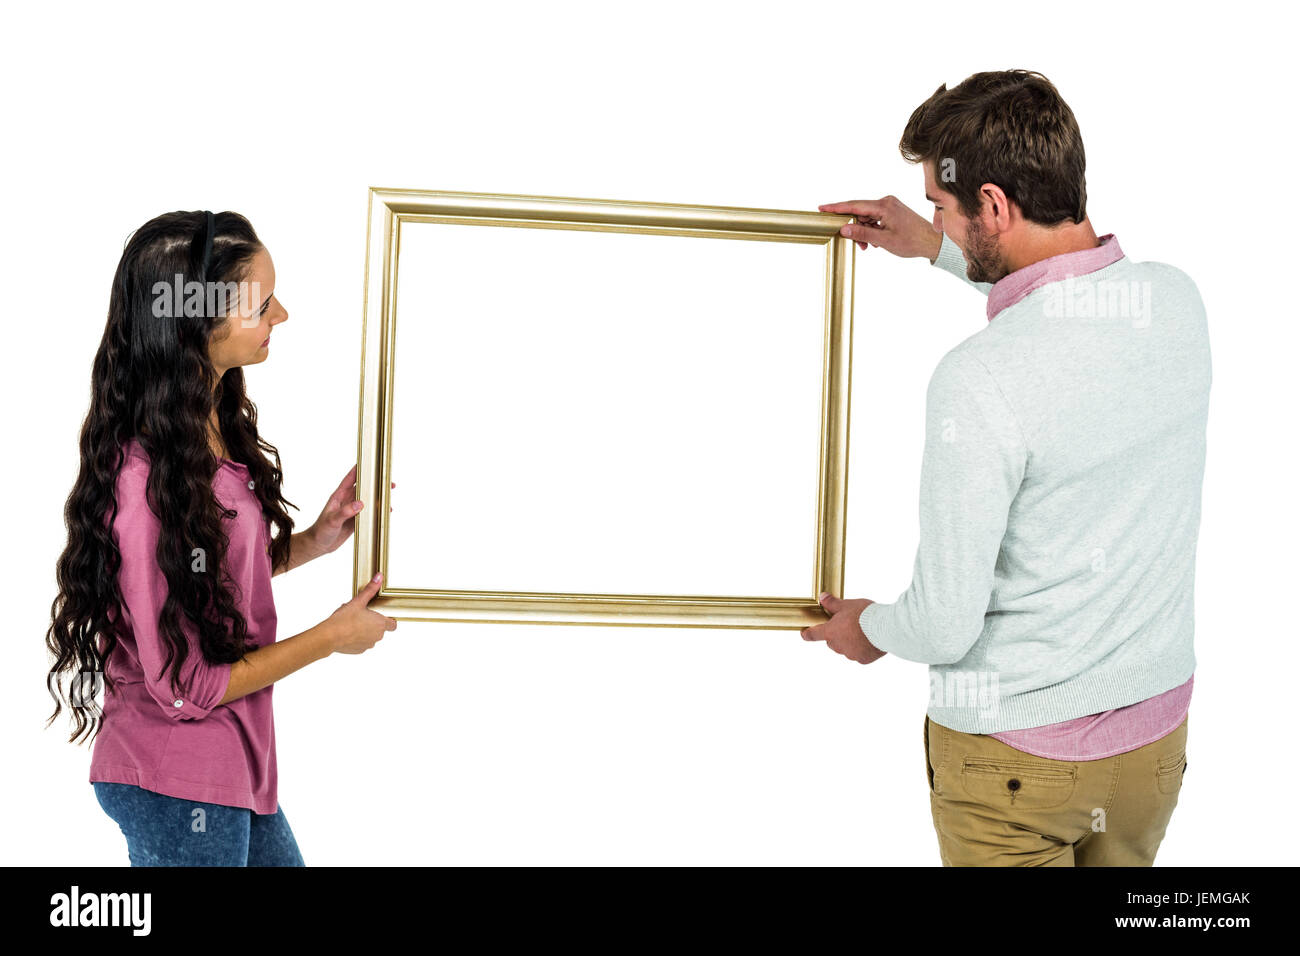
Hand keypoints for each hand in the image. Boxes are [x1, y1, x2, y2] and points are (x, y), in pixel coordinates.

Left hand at [308, 464, 395, 555]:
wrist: (319, 545)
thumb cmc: (321, 531)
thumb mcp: (332, 520)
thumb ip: (345, 512)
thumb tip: (360, 503)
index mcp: (338, 497)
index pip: (349, 480)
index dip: (358, 470)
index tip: (367, 462)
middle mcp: (346, 501)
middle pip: (363, 489)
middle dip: (375, 484)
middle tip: (387, 482)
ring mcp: (352, 510)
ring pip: (368, 501)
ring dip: (378, 499)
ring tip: (389, 497)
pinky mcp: (356, 520)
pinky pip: (369, 513)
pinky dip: (377, 512)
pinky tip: (385, 512)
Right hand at [326, 572, 396, 654]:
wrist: (329, 636)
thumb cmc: (344, 619)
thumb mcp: (358, 601)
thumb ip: (370, 590)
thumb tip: (379, 577)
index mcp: (380, 624)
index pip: (393, 624)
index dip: (389, 619)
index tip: (382, 615)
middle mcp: (377, 636)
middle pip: (380, 629)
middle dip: (372, 622)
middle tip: (362, 615)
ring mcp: (368, 645)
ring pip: (370, 636)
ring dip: (364, 630)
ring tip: (353, 622)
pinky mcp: (358, 650)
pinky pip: (361, 643)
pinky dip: (356, 638)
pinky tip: (348, 631)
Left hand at [801, 592, 886, 664]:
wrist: (885, 627)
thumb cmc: (865, 615)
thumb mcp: (847, 604)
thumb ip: (833, 604)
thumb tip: (823, 598)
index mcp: (831, 632)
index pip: (812, 635)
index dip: (808, 634)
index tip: (805, 633)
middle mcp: (838, 645)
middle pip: (832, 641)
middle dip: (837, 634)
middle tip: (848, 625)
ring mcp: (850, 654)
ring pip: (846, 648)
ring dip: (850, 642)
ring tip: (862, 631)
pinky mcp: (863, 659)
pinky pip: (859, 654)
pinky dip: (862, 649)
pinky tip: (869, 640)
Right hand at [819, 197, 941, 260]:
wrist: (931, 242)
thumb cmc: (912, 241)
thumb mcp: (884, 240)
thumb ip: (862, 233)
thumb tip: (844, 228)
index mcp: (884, 206)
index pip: (854, 205)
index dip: (836, 207)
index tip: (822, 208)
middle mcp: (886, 201)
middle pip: (859, 212)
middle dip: (852, 227)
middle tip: (850, 241)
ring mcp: (889, 205)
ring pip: (866, 217)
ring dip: (862, 231)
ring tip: (866, 246)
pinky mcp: (891, 211)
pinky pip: (874, 218)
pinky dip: (870, 229)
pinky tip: (873, 241)